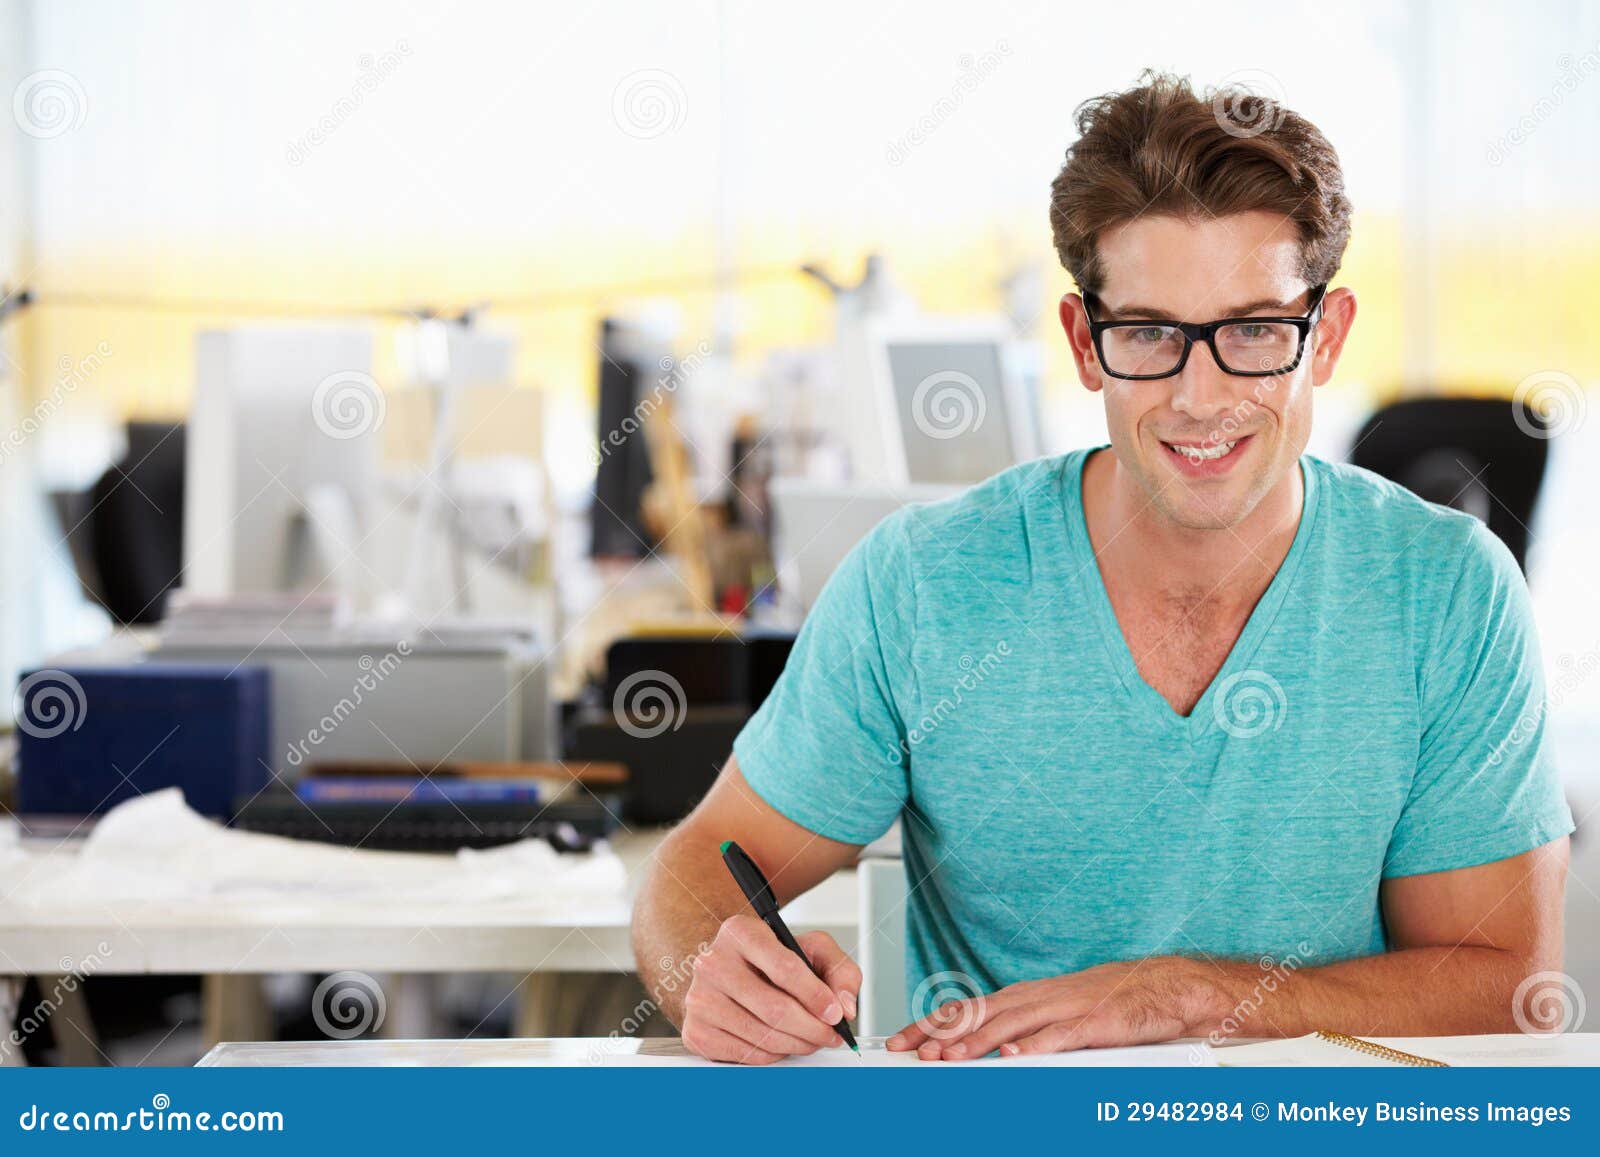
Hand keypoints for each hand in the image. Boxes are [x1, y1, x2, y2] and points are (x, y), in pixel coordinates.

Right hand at [680, 916, 860, 1064]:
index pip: (784, 968)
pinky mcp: (696, 1031)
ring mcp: (700, 998)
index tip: (835, 1014)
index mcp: (740, 932)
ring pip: (763, 1036)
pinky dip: (774, 1055)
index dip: (816, 996)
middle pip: (775, 1009)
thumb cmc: (771, 960)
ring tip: (811, 1039)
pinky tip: (782, 1042)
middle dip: (812, 1029)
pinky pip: (747, 1055)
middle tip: (830, 1035)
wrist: (730, 972)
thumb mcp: (811, 949)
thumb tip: (845, 1006)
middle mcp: (713, 962)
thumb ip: (839, 970)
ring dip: (798, 1045)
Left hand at [886, 957, 1219, 1059]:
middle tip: (910, 1049)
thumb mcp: (1058, 1013)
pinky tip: (1014, 1058)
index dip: (933, 1024)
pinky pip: (1061, 1036)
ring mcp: (1067, 1008)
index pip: (970, 1008)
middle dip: (941, 1033)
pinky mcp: (1096, 1022)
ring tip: (948, 1057)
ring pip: (1013, 1024)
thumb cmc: (1111, 1003)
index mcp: (1027, 996)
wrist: (1166, 986)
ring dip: (977, 1041)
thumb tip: (986, 1051)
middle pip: (981, 1013)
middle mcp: (1040, 997)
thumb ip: (1023, 1029)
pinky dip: (1036, 1047)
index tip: (902, 1040)